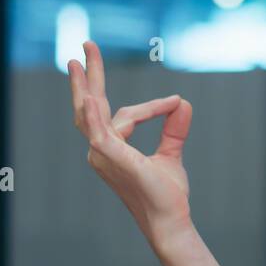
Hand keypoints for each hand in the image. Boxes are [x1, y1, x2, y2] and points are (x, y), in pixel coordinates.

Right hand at [67, 40, 194, 244]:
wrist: (170, 218)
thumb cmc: (166, 194)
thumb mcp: (171, 154)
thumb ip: (173, 129)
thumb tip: (183, 103)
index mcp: (112, 149)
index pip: (123, 114)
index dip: (151, 107)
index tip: (176, 102)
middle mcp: (101, 150)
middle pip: (90, 106)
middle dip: (88, 76)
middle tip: (85, 46)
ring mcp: (102, 154)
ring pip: (93, 112)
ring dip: (87, 84)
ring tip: (82, 59)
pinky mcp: (112, 158)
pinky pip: (100, 131)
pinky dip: (94, 113)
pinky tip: (91, 97)